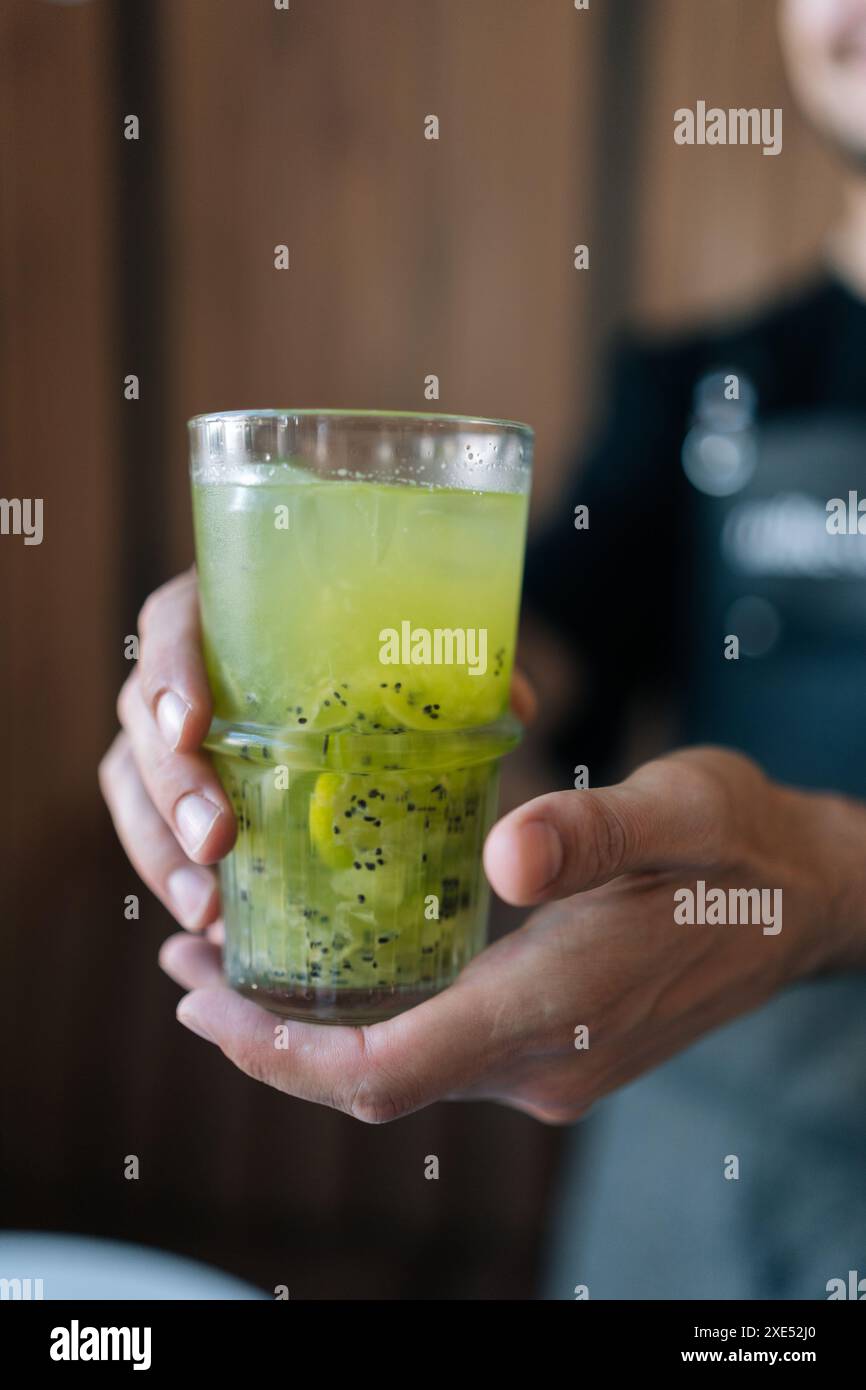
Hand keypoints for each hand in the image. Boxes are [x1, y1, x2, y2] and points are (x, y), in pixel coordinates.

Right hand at [98, 568, 536, 930]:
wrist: (383, 678)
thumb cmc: (394, 649)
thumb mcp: (429, 649)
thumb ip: (467, 669)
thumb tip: (516, 704)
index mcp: (239, 609)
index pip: (176, 620)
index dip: (170, 668)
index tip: (192, 723)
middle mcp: (197, 665)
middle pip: (142, 711)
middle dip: (169, 783)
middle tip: (217, 841)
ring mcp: (182, 729)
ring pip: (133, 779)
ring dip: (158, 846)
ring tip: (207, 909)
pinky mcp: (188, 786)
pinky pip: (152, 828)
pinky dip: (171, 874)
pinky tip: (208, 921)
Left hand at [157, 745, 865, 1122]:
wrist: (806, 903)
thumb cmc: (741, 847)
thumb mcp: (680, 809)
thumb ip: (594, 834)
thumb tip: (505, 855)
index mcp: (560, 1007)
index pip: (389, 1068)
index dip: (282, 1051)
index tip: (204, 1002)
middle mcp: (543, 1063)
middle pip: (373, 1084)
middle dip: (268, 1042)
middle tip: (186, 975)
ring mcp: (550, 1068)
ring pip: (399, 1075)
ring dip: (308, 1033)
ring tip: (229, 968)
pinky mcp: (555, 1049)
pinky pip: (435, 1056)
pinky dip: (365, 1023)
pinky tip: (333, 969)